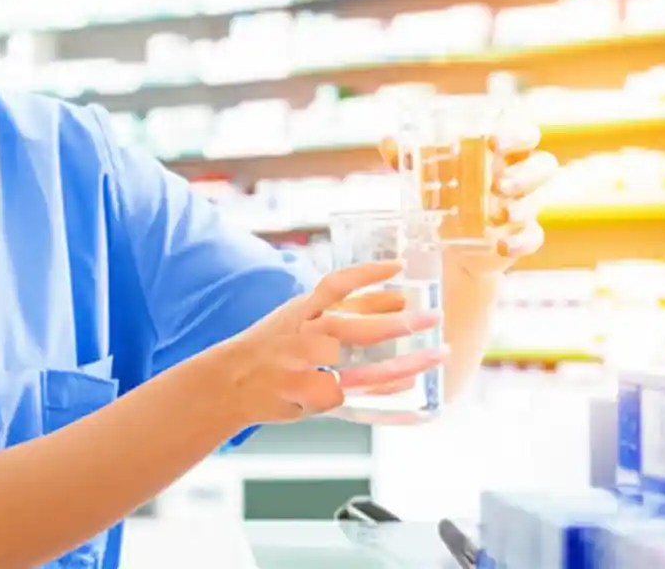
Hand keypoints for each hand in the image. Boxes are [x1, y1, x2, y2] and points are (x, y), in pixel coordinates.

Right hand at [204, 262, 443, 425]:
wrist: (229, 382)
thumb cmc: (272, 347)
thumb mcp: (301, 316)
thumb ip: (345, 309)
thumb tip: (396, 301)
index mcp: (302, 310)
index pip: (335, 285)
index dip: (368, 274)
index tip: (399, 267)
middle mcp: (302, 336)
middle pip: (351, 326)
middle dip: (394, 323)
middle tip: (432, 317)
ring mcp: (304, 369)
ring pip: (359, 368)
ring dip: (401, 362)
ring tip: (435, 353)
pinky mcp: (309, 396)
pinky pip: (355, 393)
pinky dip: (383, 388)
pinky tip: (407, 383)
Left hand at [380, 122, 558, 275]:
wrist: (453, 246)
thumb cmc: (447, 198)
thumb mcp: (428, 179)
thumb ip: (410, 161)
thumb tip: (386, 141)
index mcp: (504, 154)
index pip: (525, 134)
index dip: (516, 135)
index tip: (494, 141)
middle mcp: (520, 177)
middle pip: (543, 164)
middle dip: (526, 173)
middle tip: (499, 183)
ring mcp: (525, 207)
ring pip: (539, 200)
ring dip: (523, 205)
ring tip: (499, 213)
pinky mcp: (524, 235)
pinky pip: (534, 237)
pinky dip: (520, 242)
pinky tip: (502, 246)